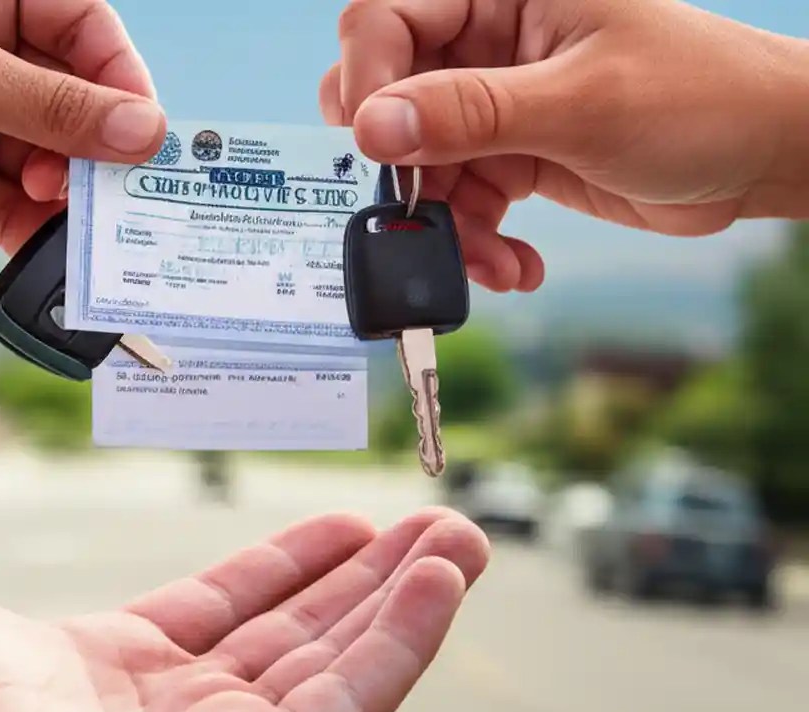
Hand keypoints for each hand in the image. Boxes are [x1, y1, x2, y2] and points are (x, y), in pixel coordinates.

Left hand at [0, 0, 164, 256]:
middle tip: (118, 186)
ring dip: (69, 190)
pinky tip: (50, 245)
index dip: (120, 73)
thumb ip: (55, 106)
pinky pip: (15, 204)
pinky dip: (36, 226)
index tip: (144, 127)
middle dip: (97, 142)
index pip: (81, 23)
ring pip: (50, 156)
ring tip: (73, 216)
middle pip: (74, 96)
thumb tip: (145, 128)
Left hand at [0, 379, 489, 711]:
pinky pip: (354, 706)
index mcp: (88, 677)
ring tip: (460, 536)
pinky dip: (406, 641)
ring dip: (405, 600)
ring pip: (338, 670)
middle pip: (294, 642)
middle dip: (365, 579)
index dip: (282, 566)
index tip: (341, 524)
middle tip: (424, 523)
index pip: (216, 615)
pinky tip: (441, 578)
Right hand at [327, 0, 808, 292]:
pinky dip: (475, 240)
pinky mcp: (511, 154)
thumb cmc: (703, 96)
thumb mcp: (581, 102)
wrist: (767, 155)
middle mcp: (489, 41)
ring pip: (419, 163)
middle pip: (389, 95)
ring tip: (488, 259)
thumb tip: (372, 126)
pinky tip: (512, 263)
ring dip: (444, 222)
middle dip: (401, 163)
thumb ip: (470, 112)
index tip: (374, 144)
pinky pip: (459, 200)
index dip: (368, 80)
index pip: (387, 19)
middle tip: (419, 204)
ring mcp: (496, 102)